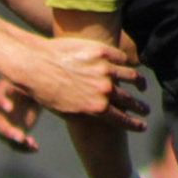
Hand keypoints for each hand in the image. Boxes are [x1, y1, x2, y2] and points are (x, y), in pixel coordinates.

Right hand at [0, 78, 42, 152]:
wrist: (36, 91)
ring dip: (17, 143)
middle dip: (7, 131)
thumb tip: (42, 78)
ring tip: (31, 144)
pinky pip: (16, 143)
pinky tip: (36, 148)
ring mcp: (8, 123)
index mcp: (3, 93)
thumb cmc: (33, 81)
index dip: (0, 102)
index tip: (9, 107)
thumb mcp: (33, 78)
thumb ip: (33, 81)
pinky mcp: (16, 130)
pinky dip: (25, 147)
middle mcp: (1, 110)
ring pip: (5, 137)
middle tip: (20, 137)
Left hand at [6, 37, 148, 128]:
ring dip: (139, 83)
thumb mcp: (66, 112)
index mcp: (97, 109)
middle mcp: (105, 90)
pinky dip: (125, 63)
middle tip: (145, 110)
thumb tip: (104, 117)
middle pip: (130, 100)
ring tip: (141, 87)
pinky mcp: (100, 51)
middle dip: (140, 107)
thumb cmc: (44, 92)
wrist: (32, 66)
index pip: (123, 120)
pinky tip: (126, 66)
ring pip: (131, 76)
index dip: (135, 124)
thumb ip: (88, 115)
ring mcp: (104, 69)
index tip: (142, 126)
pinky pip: (120, 58)